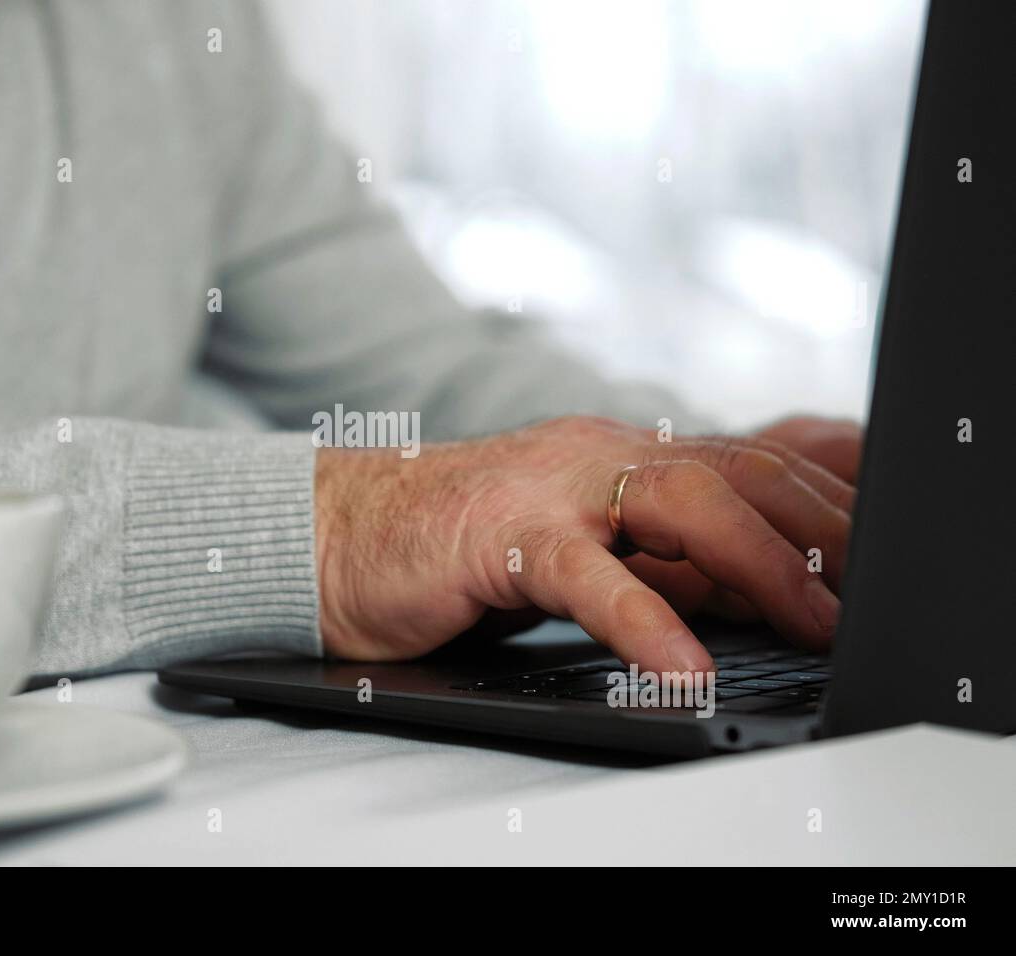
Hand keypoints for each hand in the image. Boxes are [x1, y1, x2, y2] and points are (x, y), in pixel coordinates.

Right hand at [315, 416, 855, 672]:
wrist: (343, 532)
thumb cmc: (461, 544)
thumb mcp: (586, 550)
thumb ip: (665, 561)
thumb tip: (762, 590)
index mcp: (626, 458)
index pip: (753, 465)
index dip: (830, 504)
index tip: (884, 551)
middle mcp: (602, 456)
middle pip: (741, 471)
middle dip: (823, 527)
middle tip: (877, 587)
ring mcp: (553, 486)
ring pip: (682, 501)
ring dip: (762, 562)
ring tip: (817, 622)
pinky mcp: (500, 533)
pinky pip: (587, 574)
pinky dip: (642, 621)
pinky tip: (681, 667)